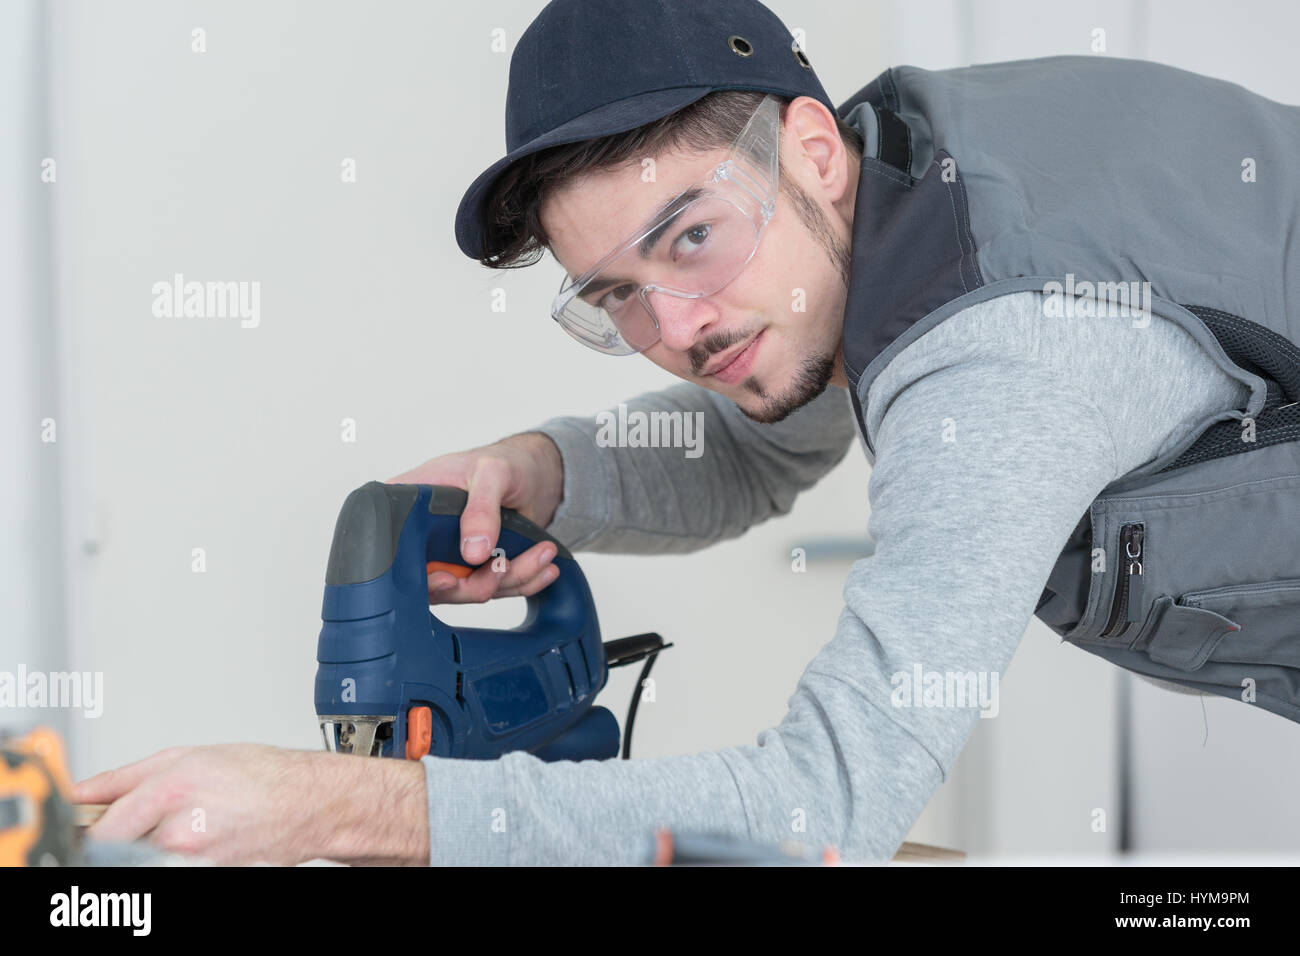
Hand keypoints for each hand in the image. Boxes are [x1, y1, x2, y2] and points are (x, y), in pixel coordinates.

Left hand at [72, 744, 428, 865]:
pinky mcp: (203, 875)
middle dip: (119, 834)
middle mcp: (179, 832)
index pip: (101, 828)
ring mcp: (192, 859)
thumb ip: (125, 776)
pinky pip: (170, 863)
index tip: (80, 827)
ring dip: (147, 842)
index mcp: (171, 790)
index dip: (84, 830)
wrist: (308, 803)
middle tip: (132, 820)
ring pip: (143, 856)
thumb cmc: (261, 775)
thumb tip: (83, 790)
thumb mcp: (188, 756)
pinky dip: (171, 850)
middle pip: (117, 848)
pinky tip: (194, 831)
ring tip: (176, 820)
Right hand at [388, 432, 565, 603]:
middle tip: (503, 567)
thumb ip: (480, 508)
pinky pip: (497, 588)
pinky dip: (524, 582)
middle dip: (473, 585)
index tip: (448, 579)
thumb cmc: (503, 462)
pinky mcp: (477, 570)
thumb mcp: (491, 473)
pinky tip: (544, 569)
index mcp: (410, 508)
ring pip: (470, 590)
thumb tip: (473, 551)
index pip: (398, 552)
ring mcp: (450, 558)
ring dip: (510, 579)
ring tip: (541, 555)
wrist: (533, 474)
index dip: (419, 576)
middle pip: (433, 583)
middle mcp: (424, 538)